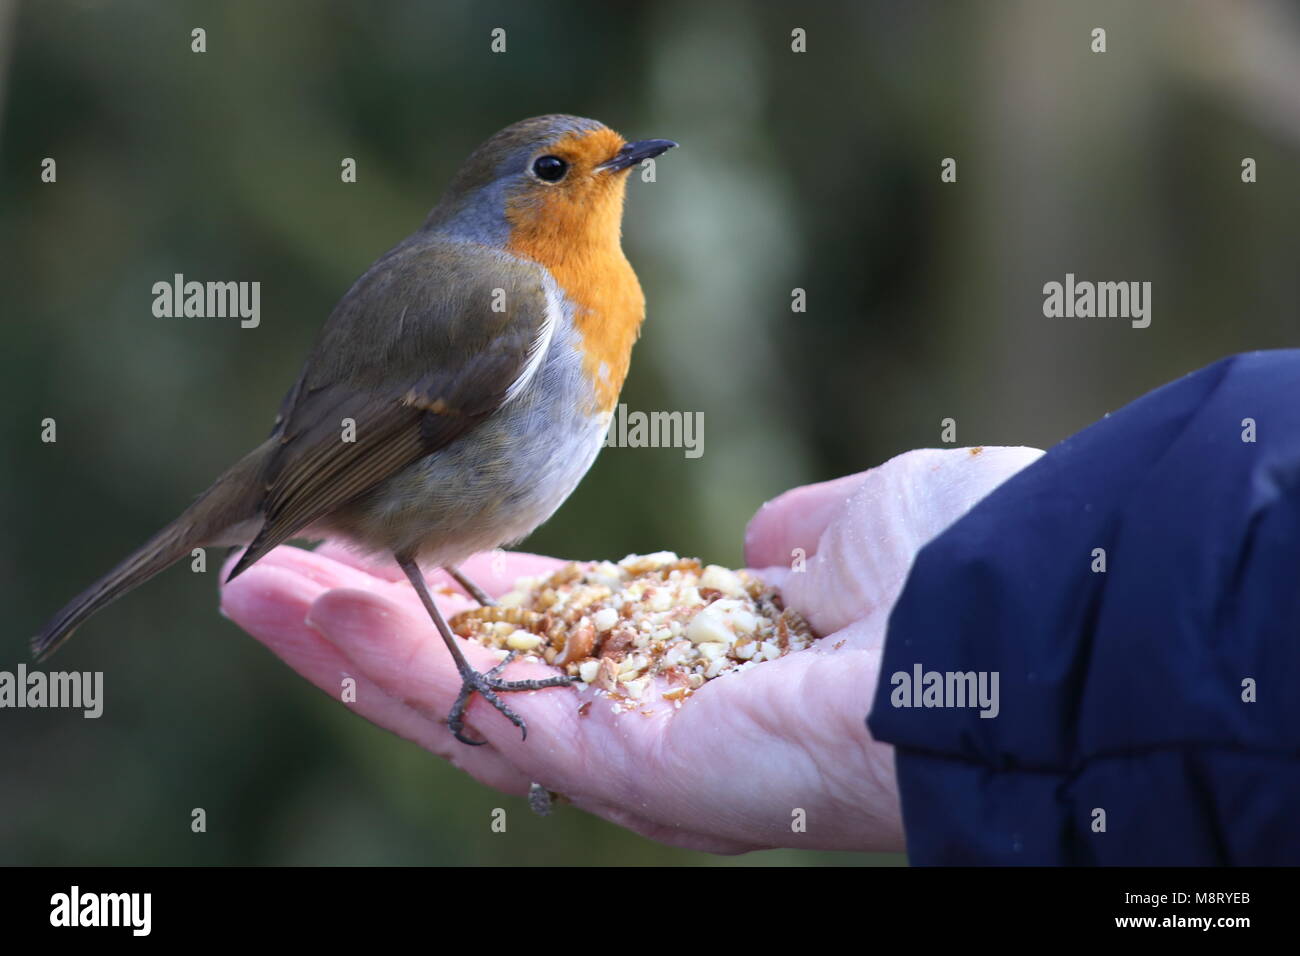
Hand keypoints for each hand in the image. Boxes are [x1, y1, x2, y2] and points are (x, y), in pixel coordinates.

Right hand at [220, 446, 1040, 852]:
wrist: (1030, 616)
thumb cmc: (965, 556)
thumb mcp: (861, 529)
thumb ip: (797, 542)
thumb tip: (760, 544)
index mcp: (707, 654)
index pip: (558, 623)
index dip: (467, 582)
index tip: (386, 536)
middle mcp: (661, 716)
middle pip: (482, 676)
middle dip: (368, 624)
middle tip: (264, 568)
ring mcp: (641, 758)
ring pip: (459, 708)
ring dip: (350, 649)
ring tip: (252, 586)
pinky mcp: (634, 775)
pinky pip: (487, 723)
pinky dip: (391, 670)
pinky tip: (312, 610)